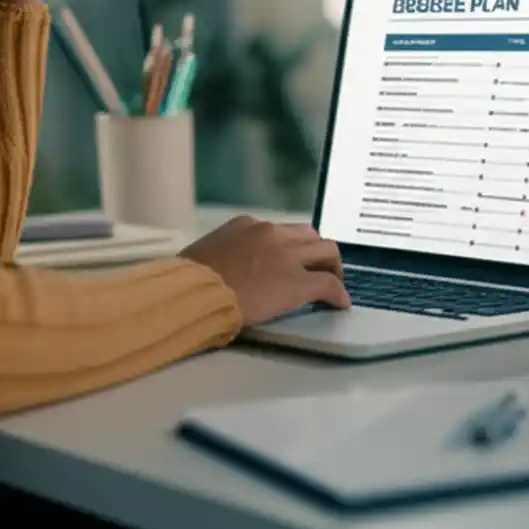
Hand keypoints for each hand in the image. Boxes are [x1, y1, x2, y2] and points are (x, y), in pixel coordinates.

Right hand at [180, 216, 351, 326]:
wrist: (195, 294)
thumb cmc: (189, 280)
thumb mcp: (204, 253)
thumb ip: (222, 253)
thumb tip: (221, 266)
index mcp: (246, 225)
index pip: (278, 230)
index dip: (288, 246)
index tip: (288, 260)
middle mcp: (271, 233)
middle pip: (308, 234)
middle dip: (316, 250)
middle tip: (318, 267)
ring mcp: (288, 256)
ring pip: (327, 250)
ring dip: (332, 266)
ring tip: (334, 282)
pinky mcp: (299, 283)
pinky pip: (329, 284)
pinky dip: (338, 292)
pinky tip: (339, 303)